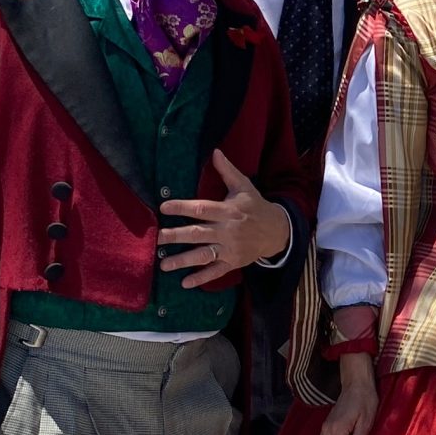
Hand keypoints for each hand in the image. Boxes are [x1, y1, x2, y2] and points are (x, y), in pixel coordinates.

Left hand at [160, 149, 291, 286]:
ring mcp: (230, 249)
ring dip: (183, 260)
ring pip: (204, 255)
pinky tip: (185, 283)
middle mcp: (228, 230)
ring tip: (163, 264)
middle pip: (199, 233)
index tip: (163, 207)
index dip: (182, 207)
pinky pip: (216, 271)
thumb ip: (227, 171)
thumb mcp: (244, 186)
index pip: (202, 208)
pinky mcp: (233, 262)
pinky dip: (201, 278)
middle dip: (176, 236)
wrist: (278, 231)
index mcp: (228, 210)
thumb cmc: (256, 206)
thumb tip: (215, 151)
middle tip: (157, 238)